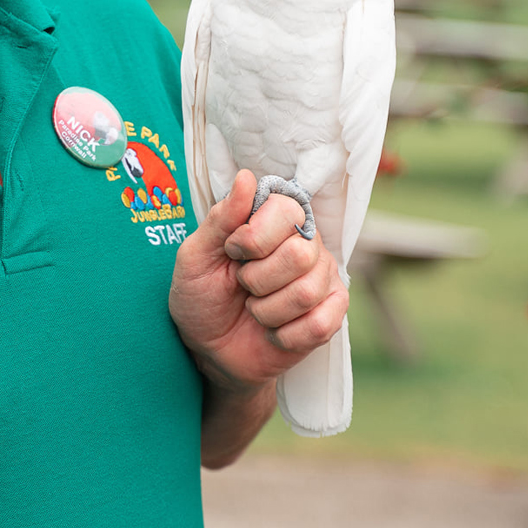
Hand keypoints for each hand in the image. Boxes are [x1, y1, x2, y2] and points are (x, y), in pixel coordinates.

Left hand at [169, 169, 347, 393]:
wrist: (209, 350)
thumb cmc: (201, 296)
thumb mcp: (196, 256)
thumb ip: (221, 218)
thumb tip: (247, 177)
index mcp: (274, 219)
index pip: (286, 210)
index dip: (254, 238)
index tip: (232, 252)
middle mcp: (306, 242)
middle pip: (300, 254)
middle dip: (257, 279)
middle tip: (243, 285)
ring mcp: (323, 278)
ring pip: (307, 292)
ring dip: (266, 311)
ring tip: (255, 309)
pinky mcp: (331, 316)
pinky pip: (320, 324)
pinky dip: (284, 335)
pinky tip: (273, 332)